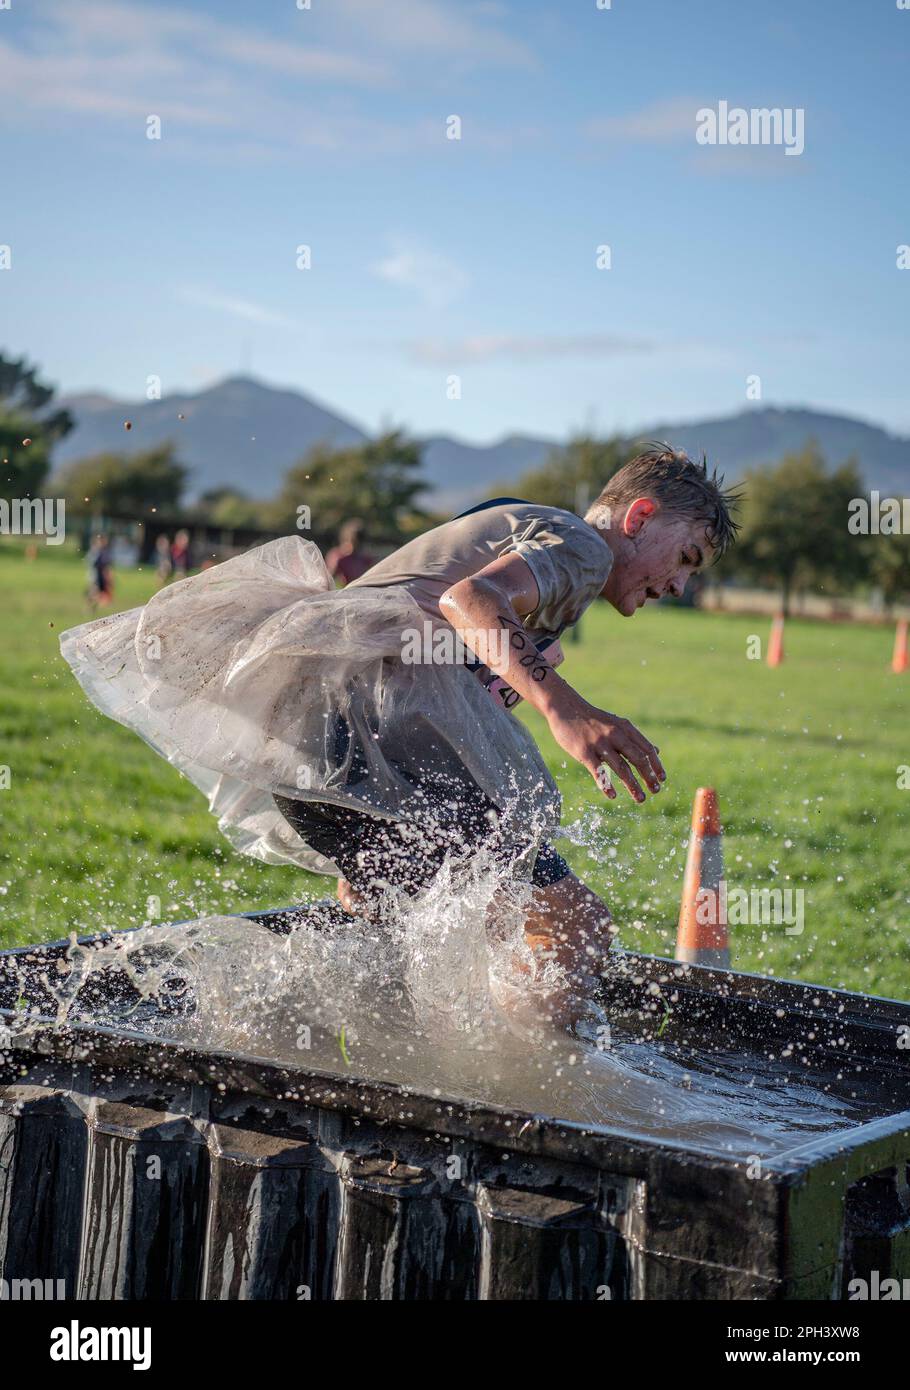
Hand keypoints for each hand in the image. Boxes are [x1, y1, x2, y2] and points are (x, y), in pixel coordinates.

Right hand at [546, 696, 665, 801]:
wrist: (565, 707)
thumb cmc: (592, 719)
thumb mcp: (617, 724)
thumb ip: (635, 738)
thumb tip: (656, 751)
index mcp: (625, 728)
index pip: (646, 748)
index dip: (656, 765)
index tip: (662, 779)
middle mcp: (615, 735)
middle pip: (637, 759)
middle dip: (649, 776)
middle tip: (656, 791)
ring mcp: (599, 743)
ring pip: (621, 768)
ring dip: (633, 785)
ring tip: (641, 799)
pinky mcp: (584, 752)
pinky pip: (598, 771)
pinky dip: (606, 785)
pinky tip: (612, 796)